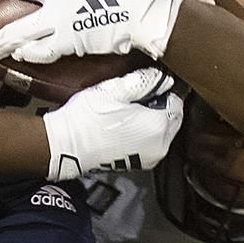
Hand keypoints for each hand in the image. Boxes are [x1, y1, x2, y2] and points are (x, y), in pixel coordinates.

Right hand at [39, 66, 183, 180]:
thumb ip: (144, 81)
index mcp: (159, 126)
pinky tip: (127, 123)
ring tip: (132, 109)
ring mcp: (150, 158)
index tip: (155, 82)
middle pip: (172, 119)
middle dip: (162, 105)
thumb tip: (162, 78)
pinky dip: (145, 132)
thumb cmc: (88, 118)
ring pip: (162, 132)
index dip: (166, 89)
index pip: (176, 102)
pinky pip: (151, 143)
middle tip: (142, 94)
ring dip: (154, 119)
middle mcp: (160, 146)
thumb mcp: (116, 90)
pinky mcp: (138, 164)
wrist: (66, 145)